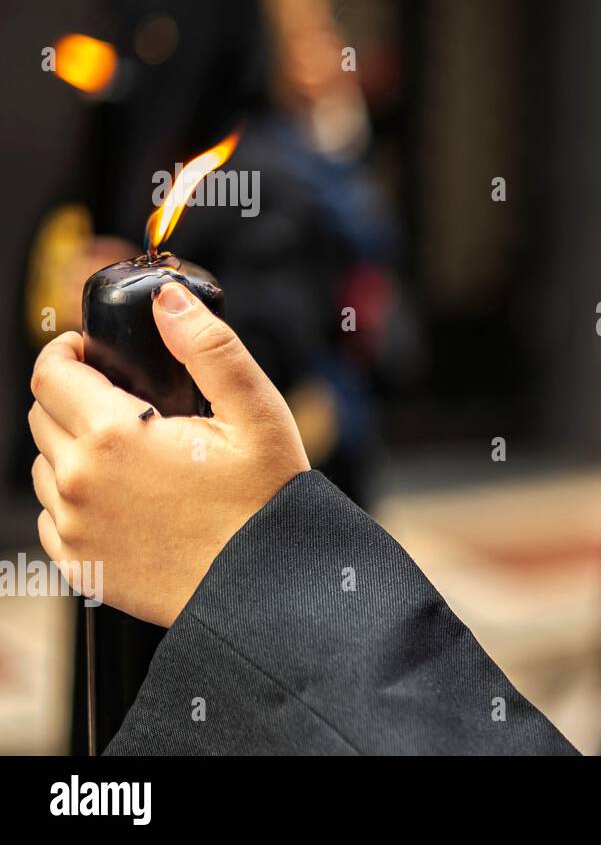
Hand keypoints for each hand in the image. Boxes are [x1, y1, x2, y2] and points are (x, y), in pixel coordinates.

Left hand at [28, 282, 309, 625]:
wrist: (270, 589)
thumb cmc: (268, 501)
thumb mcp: (256, 412)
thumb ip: (207, 347)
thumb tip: (166, 298)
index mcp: (114, 435)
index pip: (51, 372)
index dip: (70, 350)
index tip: (95, 350)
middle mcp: (80, 481)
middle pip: (43, 414)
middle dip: (76, 397)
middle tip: (130, 403)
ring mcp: (73, 528)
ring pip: (46, 465)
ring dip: (76, 449)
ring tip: (137, 455)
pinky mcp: (78, 565)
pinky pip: (54, 516)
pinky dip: (79, 499)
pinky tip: (131, 499)